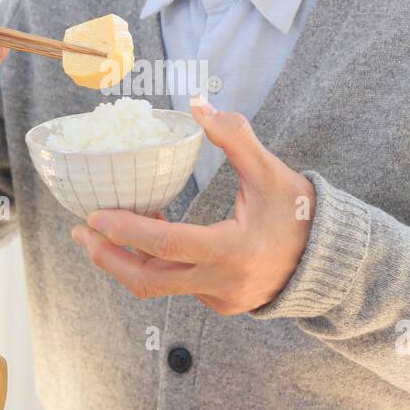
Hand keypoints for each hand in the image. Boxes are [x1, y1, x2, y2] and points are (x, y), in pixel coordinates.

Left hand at [70, 99, 315, 314]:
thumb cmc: (301, 214)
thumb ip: (234, 137)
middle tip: (80, 231)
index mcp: (233, 251)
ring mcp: (219, 300)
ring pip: (160, 286)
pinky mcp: (220, 305)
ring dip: (128, 259)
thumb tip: (198, 104)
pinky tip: (149, 236)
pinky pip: (178, 285)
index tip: (95, 215)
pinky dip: (158, 262)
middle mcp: (222, 284)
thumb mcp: (271, 172)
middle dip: (108, 257)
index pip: (167, 245)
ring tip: (104, 230)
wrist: (329, 262)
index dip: (127, 231)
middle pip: (148, 280)